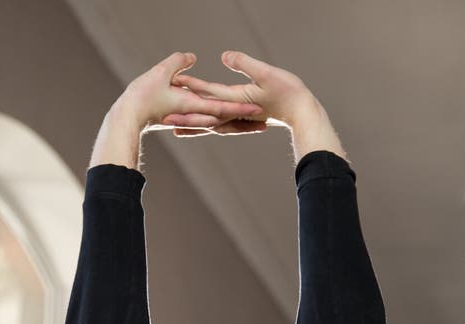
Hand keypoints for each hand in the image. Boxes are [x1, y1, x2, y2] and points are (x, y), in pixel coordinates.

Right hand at [119, 50, 263, 132]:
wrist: (127, 118)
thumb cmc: (141, 97)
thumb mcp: (160, 73)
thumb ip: (177, 63)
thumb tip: (192, 57)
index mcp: (193, 107)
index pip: (222, 107)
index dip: (241, 107)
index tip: (258, 110)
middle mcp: (194, 116)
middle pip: (224, 121)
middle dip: (244, 122)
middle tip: (264, 122)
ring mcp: (190, 119)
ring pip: (218, 124)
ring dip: (235, 126)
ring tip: (253, 126)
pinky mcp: (185, 119)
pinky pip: (206, 122)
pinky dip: (219, 122)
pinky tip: (226, 123)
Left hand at [161, 50, 316, 137]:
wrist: (301, 113)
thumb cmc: (288, 92)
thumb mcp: (267, 73)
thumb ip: (245, 64)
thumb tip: (224, 56)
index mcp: (238, 101)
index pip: (210, 94)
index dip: (192, 88)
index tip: (174, 84)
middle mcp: (235, 112)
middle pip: (204, 115)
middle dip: (184, 114)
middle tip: (162, 116)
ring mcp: (238, 118)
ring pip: (210, 123)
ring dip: (192, 124)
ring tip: (174, 126)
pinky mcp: (243, 119)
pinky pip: (220, 124)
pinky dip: (207, 124)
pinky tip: (200, 125)